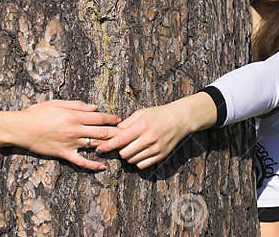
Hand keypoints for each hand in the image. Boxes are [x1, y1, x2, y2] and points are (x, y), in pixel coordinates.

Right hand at [15, 99, 120, 170]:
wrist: (21, 128)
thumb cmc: (38, 113)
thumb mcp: (57, 103)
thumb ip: (77, 105)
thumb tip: (94, 108)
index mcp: (74, 115)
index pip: (98, 117)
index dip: (111, 119)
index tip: (120, 120)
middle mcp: (75, 129)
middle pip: (101, 132)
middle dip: (116, 133)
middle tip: (127, 134)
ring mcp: (70, 142)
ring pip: (94, 145)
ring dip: (108, 147)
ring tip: (120, 149)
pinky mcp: (64, 153)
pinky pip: (81, 161)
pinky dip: (92, 165)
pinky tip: (102, 166)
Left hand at [96, 93, 217, 169]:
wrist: (179, 119)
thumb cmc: (158, 114)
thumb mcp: (141, 113)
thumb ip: (126, 124)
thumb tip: (113, 132)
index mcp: (142, 126)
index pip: (120, 139)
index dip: (107, 145)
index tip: (98, 148)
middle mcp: (149, 139)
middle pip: (124, 153)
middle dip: (118, 151)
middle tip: (119, 146)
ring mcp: (156, 149)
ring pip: (133, 160)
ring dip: (128, 156)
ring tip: (130, 148)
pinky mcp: (161, 156)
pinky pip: (142, 165)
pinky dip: (137, 161)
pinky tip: (138, 153)